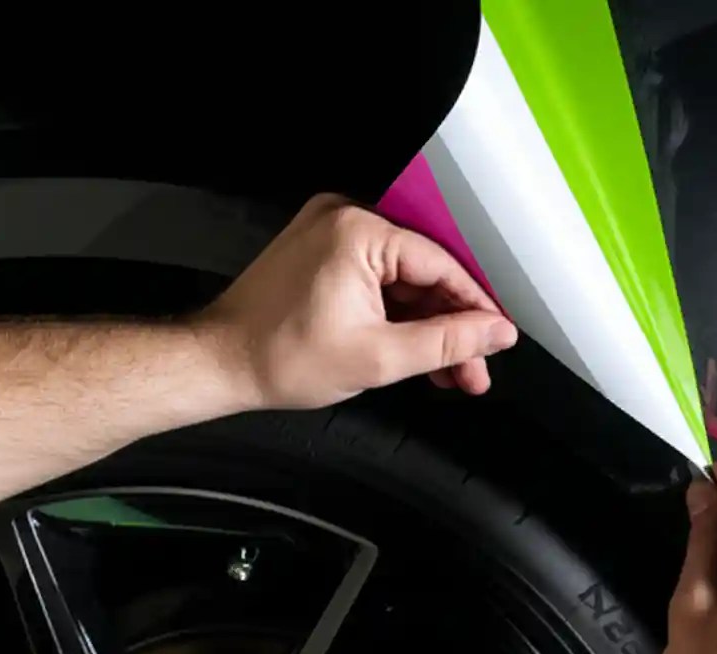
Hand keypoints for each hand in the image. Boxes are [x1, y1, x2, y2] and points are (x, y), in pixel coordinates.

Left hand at [195, 194, 516, 408]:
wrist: (218, 365)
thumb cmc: (279, 357)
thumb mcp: (380, 358)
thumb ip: (448, 342)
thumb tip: (496, 333)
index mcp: (359, 231)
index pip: (441, 266)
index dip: (476, 308)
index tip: (498, 338)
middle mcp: (345, 219)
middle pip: (424, 273)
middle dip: (452, 326)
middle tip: (474, 368)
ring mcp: (332, 233)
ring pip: (404, 281)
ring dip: (427, 326)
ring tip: (450, 371)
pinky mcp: (323, 251)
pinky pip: (379, 280)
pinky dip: (398, 315)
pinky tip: (419, 351)